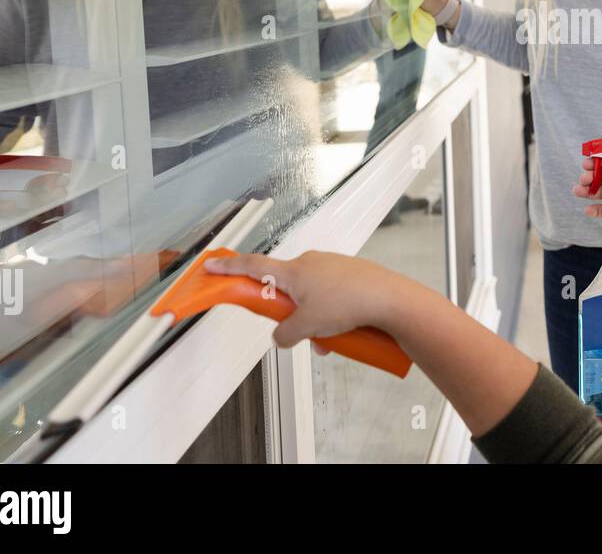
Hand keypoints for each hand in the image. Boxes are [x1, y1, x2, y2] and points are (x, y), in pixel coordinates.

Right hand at [203, 250, 405, 348]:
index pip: (252, 266)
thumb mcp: (307, 326)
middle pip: (284, 290)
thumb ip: (284, 334)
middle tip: (298, 330)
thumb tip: (280, 337)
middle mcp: (310, 263)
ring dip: (314, 322)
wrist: (390, 300)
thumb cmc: (350, 303)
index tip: (212, 264)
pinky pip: (330, 299)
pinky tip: (343, 334)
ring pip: (309, 299)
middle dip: (289, 315)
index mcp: (293, 270)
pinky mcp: (348, 276)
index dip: (229, 267)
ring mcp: (330, 268)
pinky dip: (331, 318)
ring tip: (330, 338)